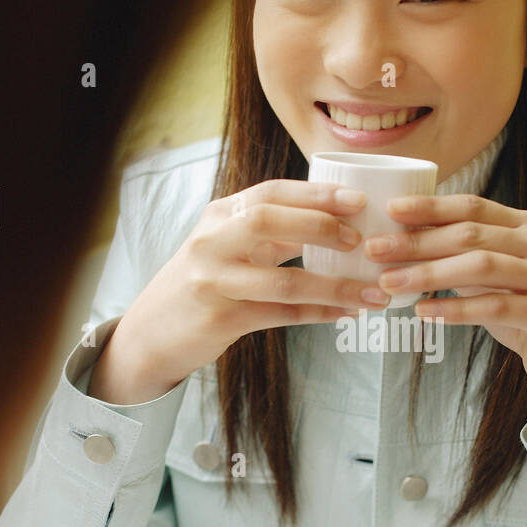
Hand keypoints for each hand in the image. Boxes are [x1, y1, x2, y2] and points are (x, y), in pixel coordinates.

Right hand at [94, 181, 392, 399]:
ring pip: (283, 281)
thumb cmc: (203, 284)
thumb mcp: (227, 246)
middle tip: (362, 240)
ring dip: (336, 286)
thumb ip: (270, 235)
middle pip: (268, 222)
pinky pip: (281, 315)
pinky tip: (347, 312)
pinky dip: (319, 314)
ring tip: (374, 291)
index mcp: (219, 216)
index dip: (316, 194)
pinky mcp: (221, 319)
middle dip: (321, 227)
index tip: (357, 199)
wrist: (151, 333)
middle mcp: (212, 243)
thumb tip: (334, 225)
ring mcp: (213, 282)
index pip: (270, 193)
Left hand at [364, 193, 526, 441]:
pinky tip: (424, 313)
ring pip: (481, 267)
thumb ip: (460, 257)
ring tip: (391, 283)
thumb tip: (402, 241)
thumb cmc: (523, 313)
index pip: (472, 208)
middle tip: (376, 251)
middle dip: (418, 242)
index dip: (430, 206)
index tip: (391, 209)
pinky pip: (495, 306)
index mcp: (525, 226)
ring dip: (429, 274)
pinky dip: (455, 309)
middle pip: (470, 235)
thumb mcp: (492, 278)